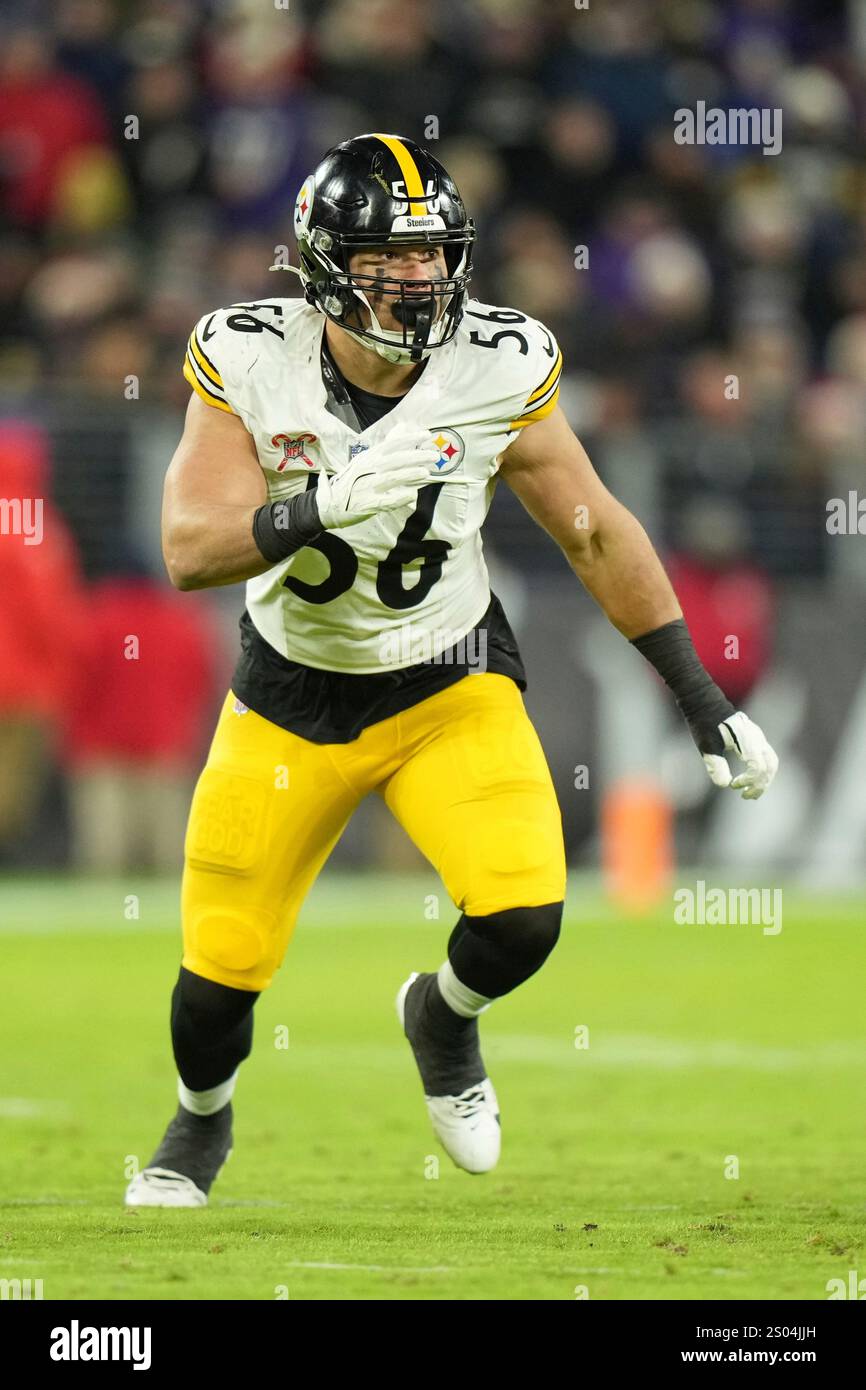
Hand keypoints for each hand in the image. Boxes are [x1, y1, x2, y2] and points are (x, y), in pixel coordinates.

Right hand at [314, 422, 440, 529]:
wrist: (329, 503)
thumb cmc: (353, 480)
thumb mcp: (367, 458)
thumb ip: (388, 444)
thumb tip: (404, 426)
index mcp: (369, 456)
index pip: (391, 444)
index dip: (409, 438)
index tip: (426, 435)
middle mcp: (368, 469)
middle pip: (394, 460)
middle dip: (415, 457)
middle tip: (434, 456)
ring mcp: (366, 486)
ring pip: (390, 478)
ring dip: (409, 475)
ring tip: (426, 473)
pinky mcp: (367, 504)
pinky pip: (385, 501)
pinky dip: (398, 498)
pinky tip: (412, 495)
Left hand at [701, 711, 778, 799]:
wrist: (704, 702)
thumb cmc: (704, 723)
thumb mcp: (706, 744)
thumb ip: (715, 764)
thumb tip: (724, 785)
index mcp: (747, 740)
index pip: (759, 767)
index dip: (749, 781)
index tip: (732, 785)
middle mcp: (757, 738)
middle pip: (770, 767)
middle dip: (760, 785)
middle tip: (745, 796)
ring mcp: (758, 737)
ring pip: (771, 762)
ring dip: (763, 780)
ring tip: (749, 793)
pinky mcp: (754, 738)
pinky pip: (766, 757)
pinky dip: (761, 771)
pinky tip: (748, 779)